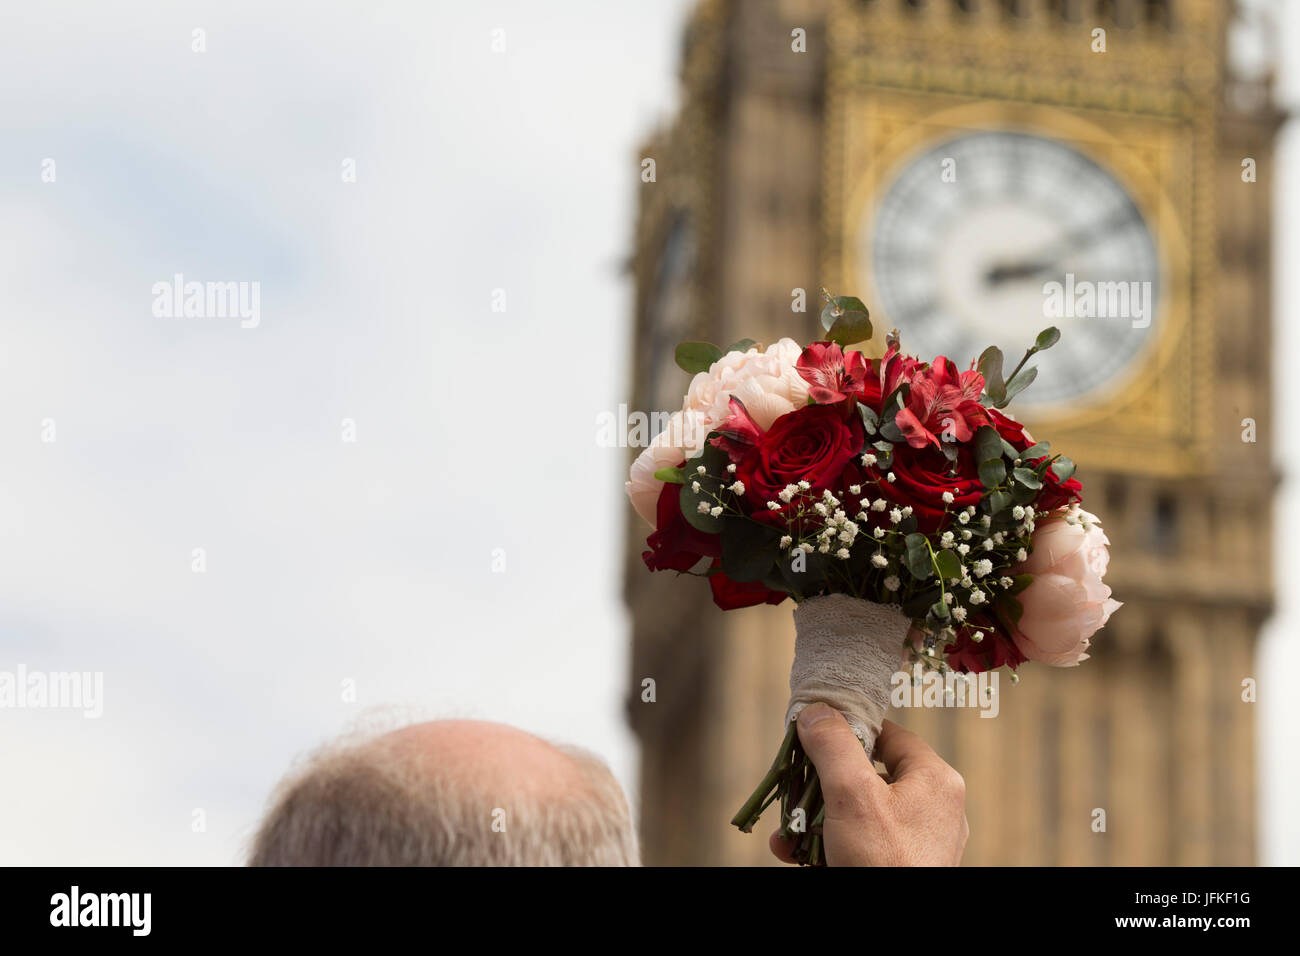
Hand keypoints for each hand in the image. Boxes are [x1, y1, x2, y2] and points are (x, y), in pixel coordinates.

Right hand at [770, 704, 967, 865]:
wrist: (895, 935)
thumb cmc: (883, 862)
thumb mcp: (851, 794)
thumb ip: (833, 745)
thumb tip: (817, 710)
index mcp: (935, 779)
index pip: (888, 734)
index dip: (848, 730)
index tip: (813, 735)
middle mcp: (935, 807)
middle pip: (868, 775)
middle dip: (821, 785)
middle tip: (792, 790)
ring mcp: (921, 842)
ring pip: (860, 813)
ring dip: (816, 819)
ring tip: (786, 832)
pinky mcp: (904, 866)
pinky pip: (863, 843)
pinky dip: (829, 844)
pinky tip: (796, 853)